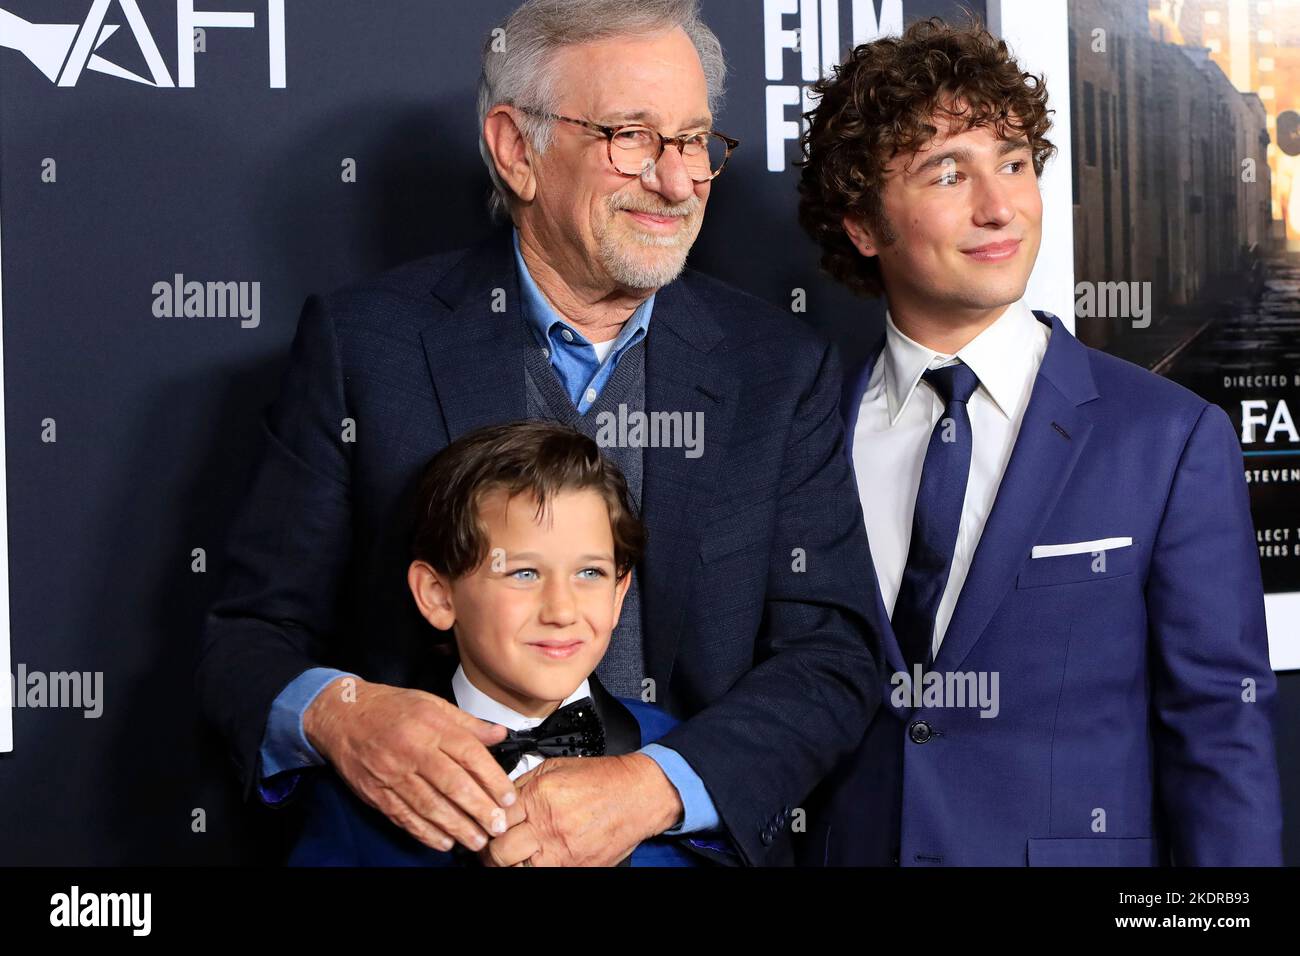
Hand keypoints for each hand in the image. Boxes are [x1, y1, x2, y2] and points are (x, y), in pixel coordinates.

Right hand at [303, 675, 524, 852]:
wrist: (341, 715)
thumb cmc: (391, 708)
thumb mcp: (432, 703)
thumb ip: (468, 723)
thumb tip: (499, 735)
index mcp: (431, 725)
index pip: (469, 754)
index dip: (492, 779)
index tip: (508, 798)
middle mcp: (413, 750)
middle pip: (452, 784)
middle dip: (478, 809)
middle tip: (497, 826)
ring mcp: (392, 773)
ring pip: (429, 805)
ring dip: (456, 826)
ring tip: (477, 840)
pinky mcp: (376, 792)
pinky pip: (404, 816)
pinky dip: (425, 832)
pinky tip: (444, 841)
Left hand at [486, 754, 683, 866]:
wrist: (639, 795)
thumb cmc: (602, 779)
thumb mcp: (556, 767)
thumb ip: (524, 784)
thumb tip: (499, 798)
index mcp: (540, 795)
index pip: (495, 817)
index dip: (486, 822)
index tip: (485, 825)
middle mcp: (549, 825)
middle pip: (499, 851)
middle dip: (491, 851)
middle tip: (491, 847)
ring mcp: (562, 851)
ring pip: (516, 869)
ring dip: (511, 863)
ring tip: (512, 856)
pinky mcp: (577, 867)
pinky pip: (542, 874)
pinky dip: (534, 868)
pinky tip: (535, 859)